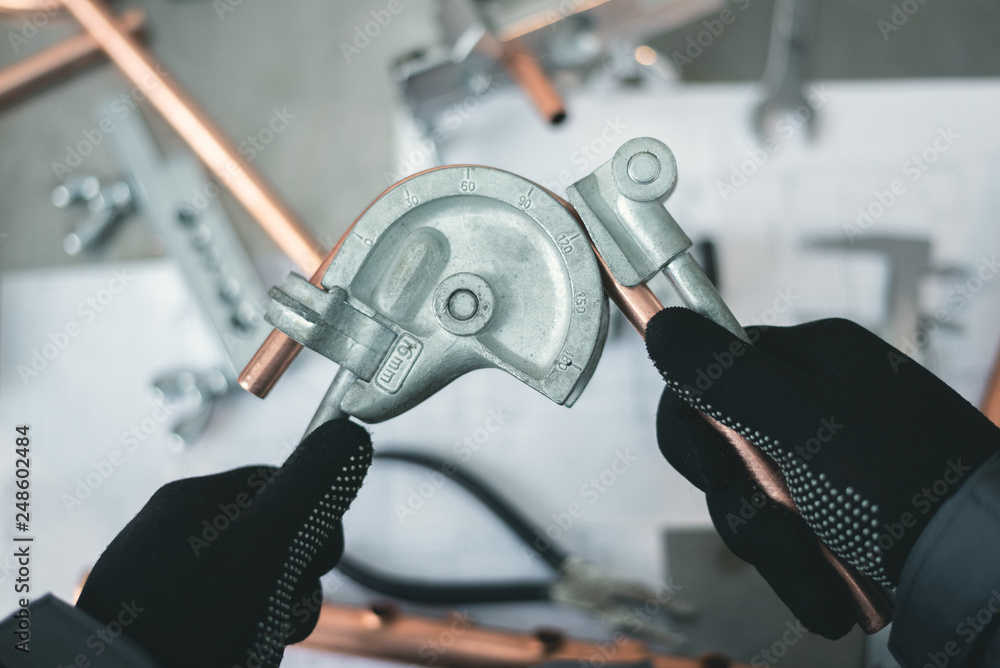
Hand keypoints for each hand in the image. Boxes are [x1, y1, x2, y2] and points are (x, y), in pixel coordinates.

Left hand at [76, 419, 371, 667]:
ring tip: (258, 637)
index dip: (314, 514)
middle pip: (275, 538)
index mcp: (192, 502)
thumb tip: (351, 435)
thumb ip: (306, 488)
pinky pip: (239, 620)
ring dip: (279, 612)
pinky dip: (253, 637)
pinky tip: (241, 651)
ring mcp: (179, 587)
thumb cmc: (186, 612)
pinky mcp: (179, 628)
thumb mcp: (257, 540)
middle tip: (287, 600)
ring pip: (262, 584)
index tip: (324, 553)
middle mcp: (183, 539)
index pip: (278, 483)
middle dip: (297, 575)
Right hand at [646, 308, 999, 638]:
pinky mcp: (832, 507)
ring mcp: (822, 458)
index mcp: (812, 360)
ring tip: (818, 584)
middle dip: (743, 505)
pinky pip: (781, 532)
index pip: (708, 376)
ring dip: (774, 549)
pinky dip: (796, 568)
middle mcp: (812, 402)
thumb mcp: (806, 424)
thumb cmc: (905, 486)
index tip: (716, 473)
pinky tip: (826, 594)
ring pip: (748, 499)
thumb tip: (662, 324)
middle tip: (776, 537)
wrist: (986, 572)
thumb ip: (725, 376)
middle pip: (723, 448)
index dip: (695, 430)